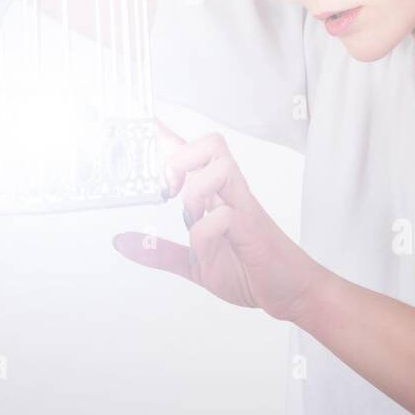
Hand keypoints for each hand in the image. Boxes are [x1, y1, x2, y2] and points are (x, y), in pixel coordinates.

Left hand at [112, 120, 330, 323]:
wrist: (291, 292)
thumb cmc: (250, 270)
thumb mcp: (194, 264)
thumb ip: (160, 252)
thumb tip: (122, 242)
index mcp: (216, 196)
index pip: (191, 153)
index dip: (165, 135)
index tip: (143, 122)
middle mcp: (230, 193)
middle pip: (211, 143)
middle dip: (180, 156)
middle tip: (168, 188)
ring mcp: (243, 207)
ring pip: (220, 166)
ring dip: (195, 190)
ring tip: (190, 218)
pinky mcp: (253, 229)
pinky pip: (224, 216)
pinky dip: (206, 232)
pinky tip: (208, 247)